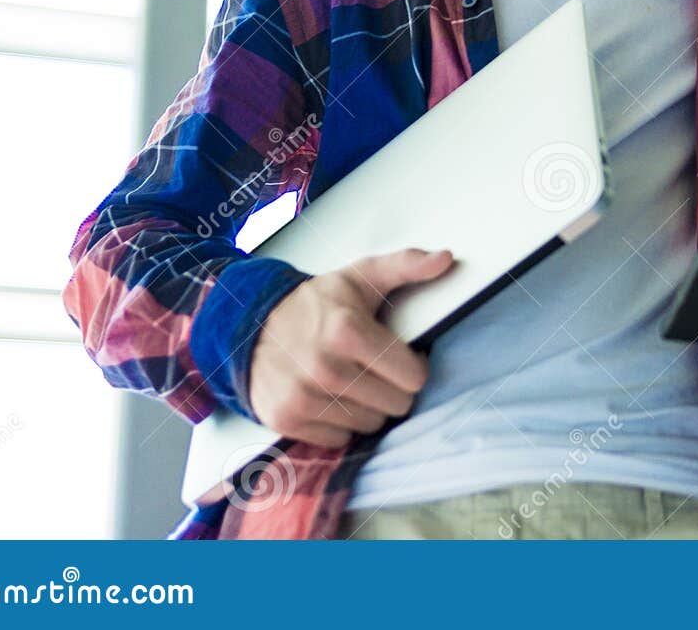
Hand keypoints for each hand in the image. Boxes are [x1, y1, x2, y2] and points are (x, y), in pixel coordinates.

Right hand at [246, 247, 455, 447]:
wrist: (250, 324)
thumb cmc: (316, 303)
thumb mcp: (362, 276)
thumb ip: (407, 265)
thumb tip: (447, 258)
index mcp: (348, 330)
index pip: (414, 377)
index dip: (414, 367)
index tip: (401, 356)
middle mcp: (324, 367)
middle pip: (396, 404)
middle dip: (393, 388)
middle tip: (375, 369)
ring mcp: (302, 397)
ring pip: (370, 424)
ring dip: (368, 406)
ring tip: (351, 380)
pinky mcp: (286, 420)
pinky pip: (340, 439)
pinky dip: (340, 423)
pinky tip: (329, 396)